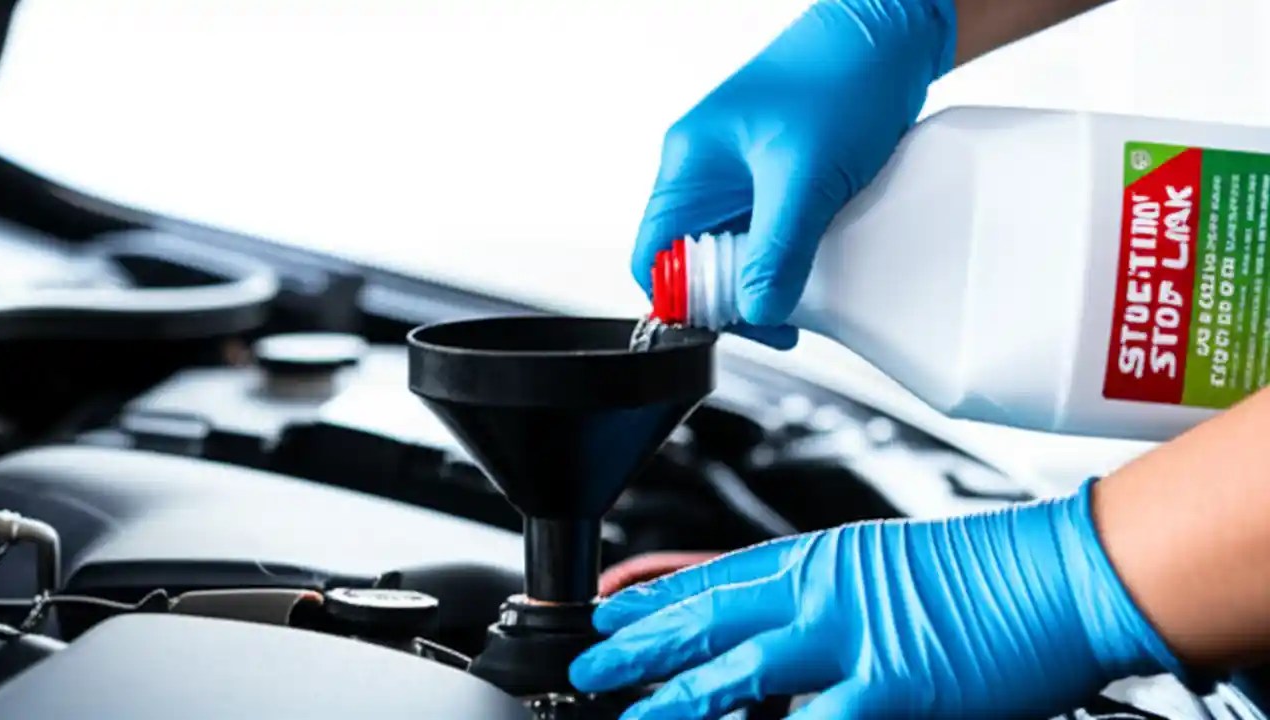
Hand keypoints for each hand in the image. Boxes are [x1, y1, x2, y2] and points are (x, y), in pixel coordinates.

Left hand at [571, 482, 1184, 718]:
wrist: (1061, 570)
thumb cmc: (987, 571)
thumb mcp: (888, 570)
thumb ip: (826, 598)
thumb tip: (781, 625)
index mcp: (822, 558)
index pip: (716, 575)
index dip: (656, 595)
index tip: (610, 609)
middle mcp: (823, 590)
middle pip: (710, 617)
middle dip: (642, 643)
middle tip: (588, 661)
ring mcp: (852, 637)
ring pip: (738, 671)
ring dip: (678, 695)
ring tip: (630, 711)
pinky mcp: (892, 684)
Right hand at [631, 0, 957, 348]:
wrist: (893, 35)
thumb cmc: (838, 78)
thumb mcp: (804, 177)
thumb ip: (777, 250)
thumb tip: (758, 309)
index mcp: (689, 166)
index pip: (654, 256)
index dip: (682, 299)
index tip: (728, 321)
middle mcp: (707, 173)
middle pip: (694, 264)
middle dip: (731, 299)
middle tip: (775, 320)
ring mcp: (743, 178)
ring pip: (734, 253)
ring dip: (762, 280)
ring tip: (800, 298)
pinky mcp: (779, 182)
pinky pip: (768, 237)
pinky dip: (787, 259)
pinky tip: (816, 267)